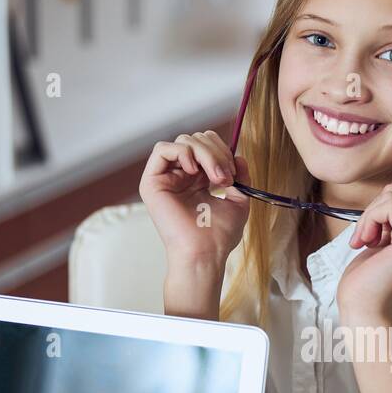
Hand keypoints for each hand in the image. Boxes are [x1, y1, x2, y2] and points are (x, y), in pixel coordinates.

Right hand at [139, 129, 251, 265]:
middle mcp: (180, 176)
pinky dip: (182, 152)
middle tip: (225, 178)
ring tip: (215, 178)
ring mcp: (166, 178)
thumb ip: (240, 177)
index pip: (207, 146)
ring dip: (205, 154)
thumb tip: (239, 156)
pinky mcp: (152, 182)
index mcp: (198, 180)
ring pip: (183, 141)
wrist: (205, 253)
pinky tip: (194, 171)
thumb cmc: (219, 235)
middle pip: (196, 139)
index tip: (234, 173)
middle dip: (216, 152)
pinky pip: (162, 149)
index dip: (222, 151)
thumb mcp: (239, 201)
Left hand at [337, 183, 391, 324]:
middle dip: (377, 205)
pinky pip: (391, 204)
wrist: (364, 311)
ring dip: (370, 214)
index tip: (370, 232)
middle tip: (366, 235)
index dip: (385, 204)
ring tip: (365, 241)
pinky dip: (370, 218)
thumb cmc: (365, 281)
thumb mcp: (381, 239)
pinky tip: (365, 243)